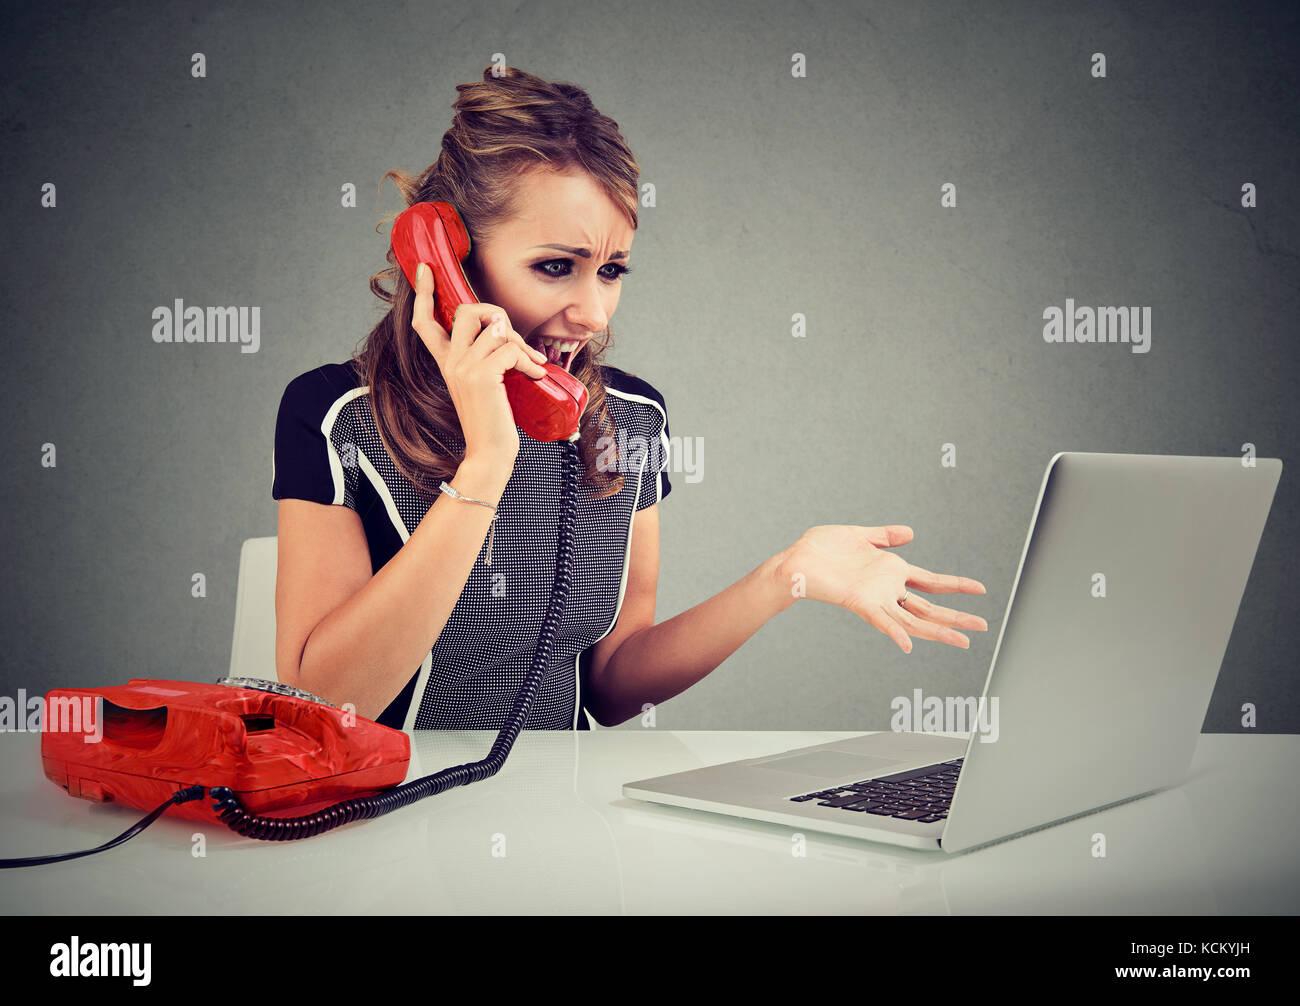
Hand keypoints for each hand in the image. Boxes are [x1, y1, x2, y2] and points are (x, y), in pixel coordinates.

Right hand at [409, 261, 548, 463]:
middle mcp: (450, 361)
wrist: (489, 452)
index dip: (424, 293)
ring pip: (496, 329)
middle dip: (497, 314)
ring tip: (532, 364)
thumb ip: (485, 357)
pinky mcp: (482, 374)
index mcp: (446, 362)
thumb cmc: (490, 421)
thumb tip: (504, 332)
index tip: (425, 270)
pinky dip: (529, 360)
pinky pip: (510, 348)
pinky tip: (535, 375)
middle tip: (514, 338)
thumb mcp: (482, 384)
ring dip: (523, 345)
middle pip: (467, 311)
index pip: (424, 321)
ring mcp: (463, 366)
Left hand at [774, 525, 986, 652]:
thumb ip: (885, 536)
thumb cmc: (821, 549)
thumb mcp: (860, 535)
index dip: (956, 586)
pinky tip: (910, 644)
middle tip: (984, 627)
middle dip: (956, 618)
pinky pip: (881, 621)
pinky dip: (895, 633)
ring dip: (937, 632)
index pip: (932, 582)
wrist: (796, 560)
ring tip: (962, 643)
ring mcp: (875, 599)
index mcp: (891, 571)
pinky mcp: (859, 603)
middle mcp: (887, 589)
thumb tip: (911, 533)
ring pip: (913, 620)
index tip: (981, 589)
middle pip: (929, 608)